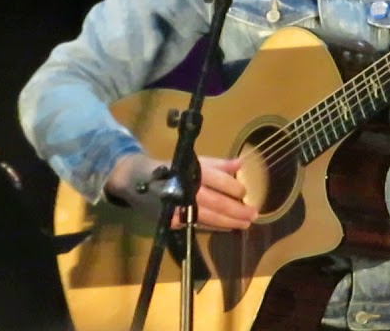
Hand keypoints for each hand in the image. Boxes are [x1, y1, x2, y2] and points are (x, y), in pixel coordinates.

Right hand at [105, 153, 258, 230]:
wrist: (136, 180)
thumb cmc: (170, 168)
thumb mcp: (192, 161)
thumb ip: (217, 164)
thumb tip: (240, 164)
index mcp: (191, 171)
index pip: (218, 180)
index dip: (234, 188)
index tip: (245, 193)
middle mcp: (186, 189)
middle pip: (216, 202)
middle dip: (236, 209)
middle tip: (253, 214)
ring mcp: (179, 207)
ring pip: (208, 217)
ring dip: (229, 222)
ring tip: (245, 224)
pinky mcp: (172, 220)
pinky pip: (197, 225)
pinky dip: (215, 227)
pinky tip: (227, 228)